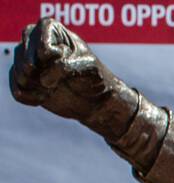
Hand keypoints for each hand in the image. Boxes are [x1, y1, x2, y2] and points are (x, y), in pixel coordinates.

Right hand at [9, 18, 135, 136]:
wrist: (95, 101)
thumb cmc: (95, 78)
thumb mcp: (88, 68)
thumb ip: (65, 66)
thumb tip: (43, 79)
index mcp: (53, 30)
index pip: (40, 41)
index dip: (49, 54)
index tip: (62, 59)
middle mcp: (36, 41)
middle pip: (23, 53)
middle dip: (36, 70)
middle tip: (51, 83)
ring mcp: (29, 60)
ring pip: (19, 71)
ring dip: (34, 85)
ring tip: (50, 91)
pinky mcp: (27, 79)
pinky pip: (16, 88)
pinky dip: (28, 96)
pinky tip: (43, 98)